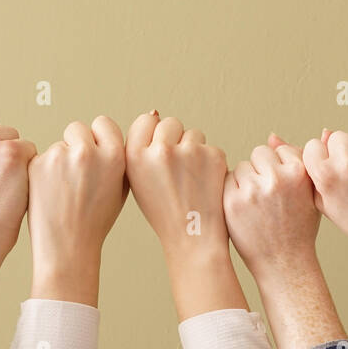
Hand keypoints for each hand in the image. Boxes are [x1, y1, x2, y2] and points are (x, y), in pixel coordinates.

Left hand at [27, 116, 126, 305]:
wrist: (68, 246)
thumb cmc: (95, 221)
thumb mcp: (121, 188)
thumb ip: (119, 158)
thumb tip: (114, 135)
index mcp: (114, 156)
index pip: (103, 123)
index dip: (98, 136)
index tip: (94, 149)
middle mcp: (88, 151)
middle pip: (78, 128)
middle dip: (76, 143)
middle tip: (76, 170)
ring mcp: (60, 156)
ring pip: (59, 145)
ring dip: (60, 160)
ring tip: (64, 189)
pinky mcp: (38, 164)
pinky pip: (42, 157)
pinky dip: (43, 171)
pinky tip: (50, 192)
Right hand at [125, 111, 229, 258]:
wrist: (192, 235)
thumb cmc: (163, 209)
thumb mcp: (137, 179)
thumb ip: (140, 148)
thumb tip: (155, 113)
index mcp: (135, 156)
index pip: (145, 121)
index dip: (152, 135)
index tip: (158, 151)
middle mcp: (160, 150)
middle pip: (169, 123)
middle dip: (174, 139)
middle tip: (176, 169)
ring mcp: (188, 152)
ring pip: (192, 133)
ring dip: (193, 149)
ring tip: (189, 178)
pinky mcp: (213, 156)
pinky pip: (209, 147)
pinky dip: (209, 161)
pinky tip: (203, 182)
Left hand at [224, 137, 319, 275]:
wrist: (285, 263)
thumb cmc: (298, 227)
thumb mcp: (309, 192)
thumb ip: (295, 161)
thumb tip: (271, 136)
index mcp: (299, 173)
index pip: (278, 150)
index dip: (278, 168)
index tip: (282, 189)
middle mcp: (277, 179)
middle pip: (259, 154)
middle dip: (260, 170)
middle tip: (267, 196)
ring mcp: (253, 190)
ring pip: (242, 166)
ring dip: (245, 180)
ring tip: (257, 205)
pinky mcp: (232, 202)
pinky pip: (227, 181)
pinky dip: (232, 192)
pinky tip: (244, 210)